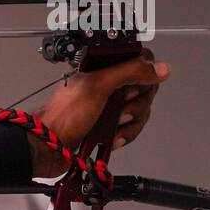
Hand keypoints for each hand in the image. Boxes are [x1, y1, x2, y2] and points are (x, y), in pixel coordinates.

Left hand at [28, 53, 169, 178]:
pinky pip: (130, 128)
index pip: (139, 62)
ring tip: (114, 124)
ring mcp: (108, 105)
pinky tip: (112, 137)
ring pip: (139, 111)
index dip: (145, 75)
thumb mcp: (98, 86)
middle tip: (120, 108)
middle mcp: (107, 85)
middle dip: (136, 104)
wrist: (50, 147)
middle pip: (144, 90)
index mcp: (102, 68)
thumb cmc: (63, 116)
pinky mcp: (108, 124)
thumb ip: (130, 72)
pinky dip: (124, 134)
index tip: (137, 87)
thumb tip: (159, 67)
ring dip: (130, 122)